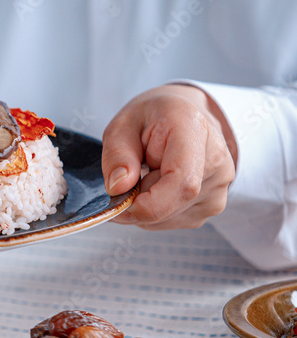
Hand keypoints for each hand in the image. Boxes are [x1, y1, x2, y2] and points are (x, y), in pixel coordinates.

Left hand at [102, 84, 237, 229]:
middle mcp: (216, 159)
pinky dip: (155, 212)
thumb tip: (119, 188)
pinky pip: (173, 220)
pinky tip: (157, 186)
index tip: (121, 201)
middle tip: (126, 178)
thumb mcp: (122, 125)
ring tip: (146, 175)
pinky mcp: (214, 205)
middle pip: (172, 204)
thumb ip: (117, 155)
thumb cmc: (153, 118)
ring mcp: (220, 186)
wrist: (184, 116)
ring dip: (144, 207)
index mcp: (193, 128)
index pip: (182, 181)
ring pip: (169, 217)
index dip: (149, 203)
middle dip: (137, 202)